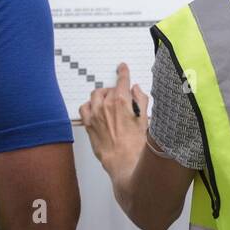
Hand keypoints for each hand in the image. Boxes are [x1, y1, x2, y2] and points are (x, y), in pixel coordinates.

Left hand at [79, 63, 149, 182]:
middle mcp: (106, 105)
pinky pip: (84, 108)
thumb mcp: (145, 119)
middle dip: (115, 90)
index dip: (123, 72)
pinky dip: (89, 105)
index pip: (122, 80)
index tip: (122, 67)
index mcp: (122, 101)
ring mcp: (95, 114)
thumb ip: (141, 100)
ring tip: (108, 101)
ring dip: (102, 95)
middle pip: (109, 89)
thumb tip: (136, 90)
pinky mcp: (88, 124)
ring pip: (95, 95)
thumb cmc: (136, 145)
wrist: (124, 162)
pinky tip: (96, 109)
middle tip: (121, 98)